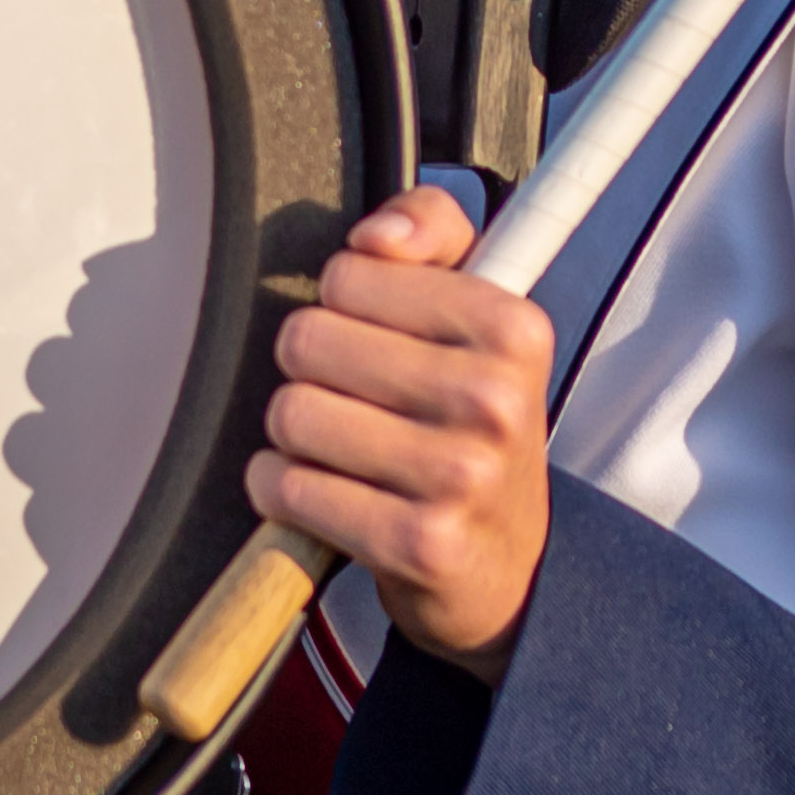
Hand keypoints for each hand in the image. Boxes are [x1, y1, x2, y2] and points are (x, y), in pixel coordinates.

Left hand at [254, 188, 550, 678]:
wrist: (507, 563)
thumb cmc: (472, 419)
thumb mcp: (475, 309)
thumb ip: (432, 231)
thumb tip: (377, 237)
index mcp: (514, 327)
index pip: (350, 273)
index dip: (343, 304)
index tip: (376, 336)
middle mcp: (496, 398)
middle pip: (307, 340)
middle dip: (309, 368)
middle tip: (347, 396)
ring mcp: (461, 476)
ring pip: (290, 413)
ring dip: (292, 433)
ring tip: (335, 446)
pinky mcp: (420, 543)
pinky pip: (289, 488)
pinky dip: (280, 488)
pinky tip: (316, 492)